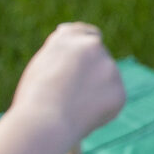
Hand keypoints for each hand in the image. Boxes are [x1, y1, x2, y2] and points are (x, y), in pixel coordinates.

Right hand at [10, 22, 124, 144]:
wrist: (45, 120)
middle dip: (90, 73)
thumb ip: (62, 57)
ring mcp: (109, 67)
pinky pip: (110, 100)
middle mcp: (92, 46)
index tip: (87, 54)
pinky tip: (82, 115)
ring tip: (70, 107)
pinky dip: (100, 108)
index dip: (87, 45)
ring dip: (94, 91)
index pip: (87, 33)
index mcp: (68, 37)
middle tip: (70, 93)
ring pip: (105, 81)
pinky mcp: (119, 91)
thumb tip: (75, 58)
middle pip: (98, 59)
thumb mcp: (41, 67)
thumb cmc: (34, 97)